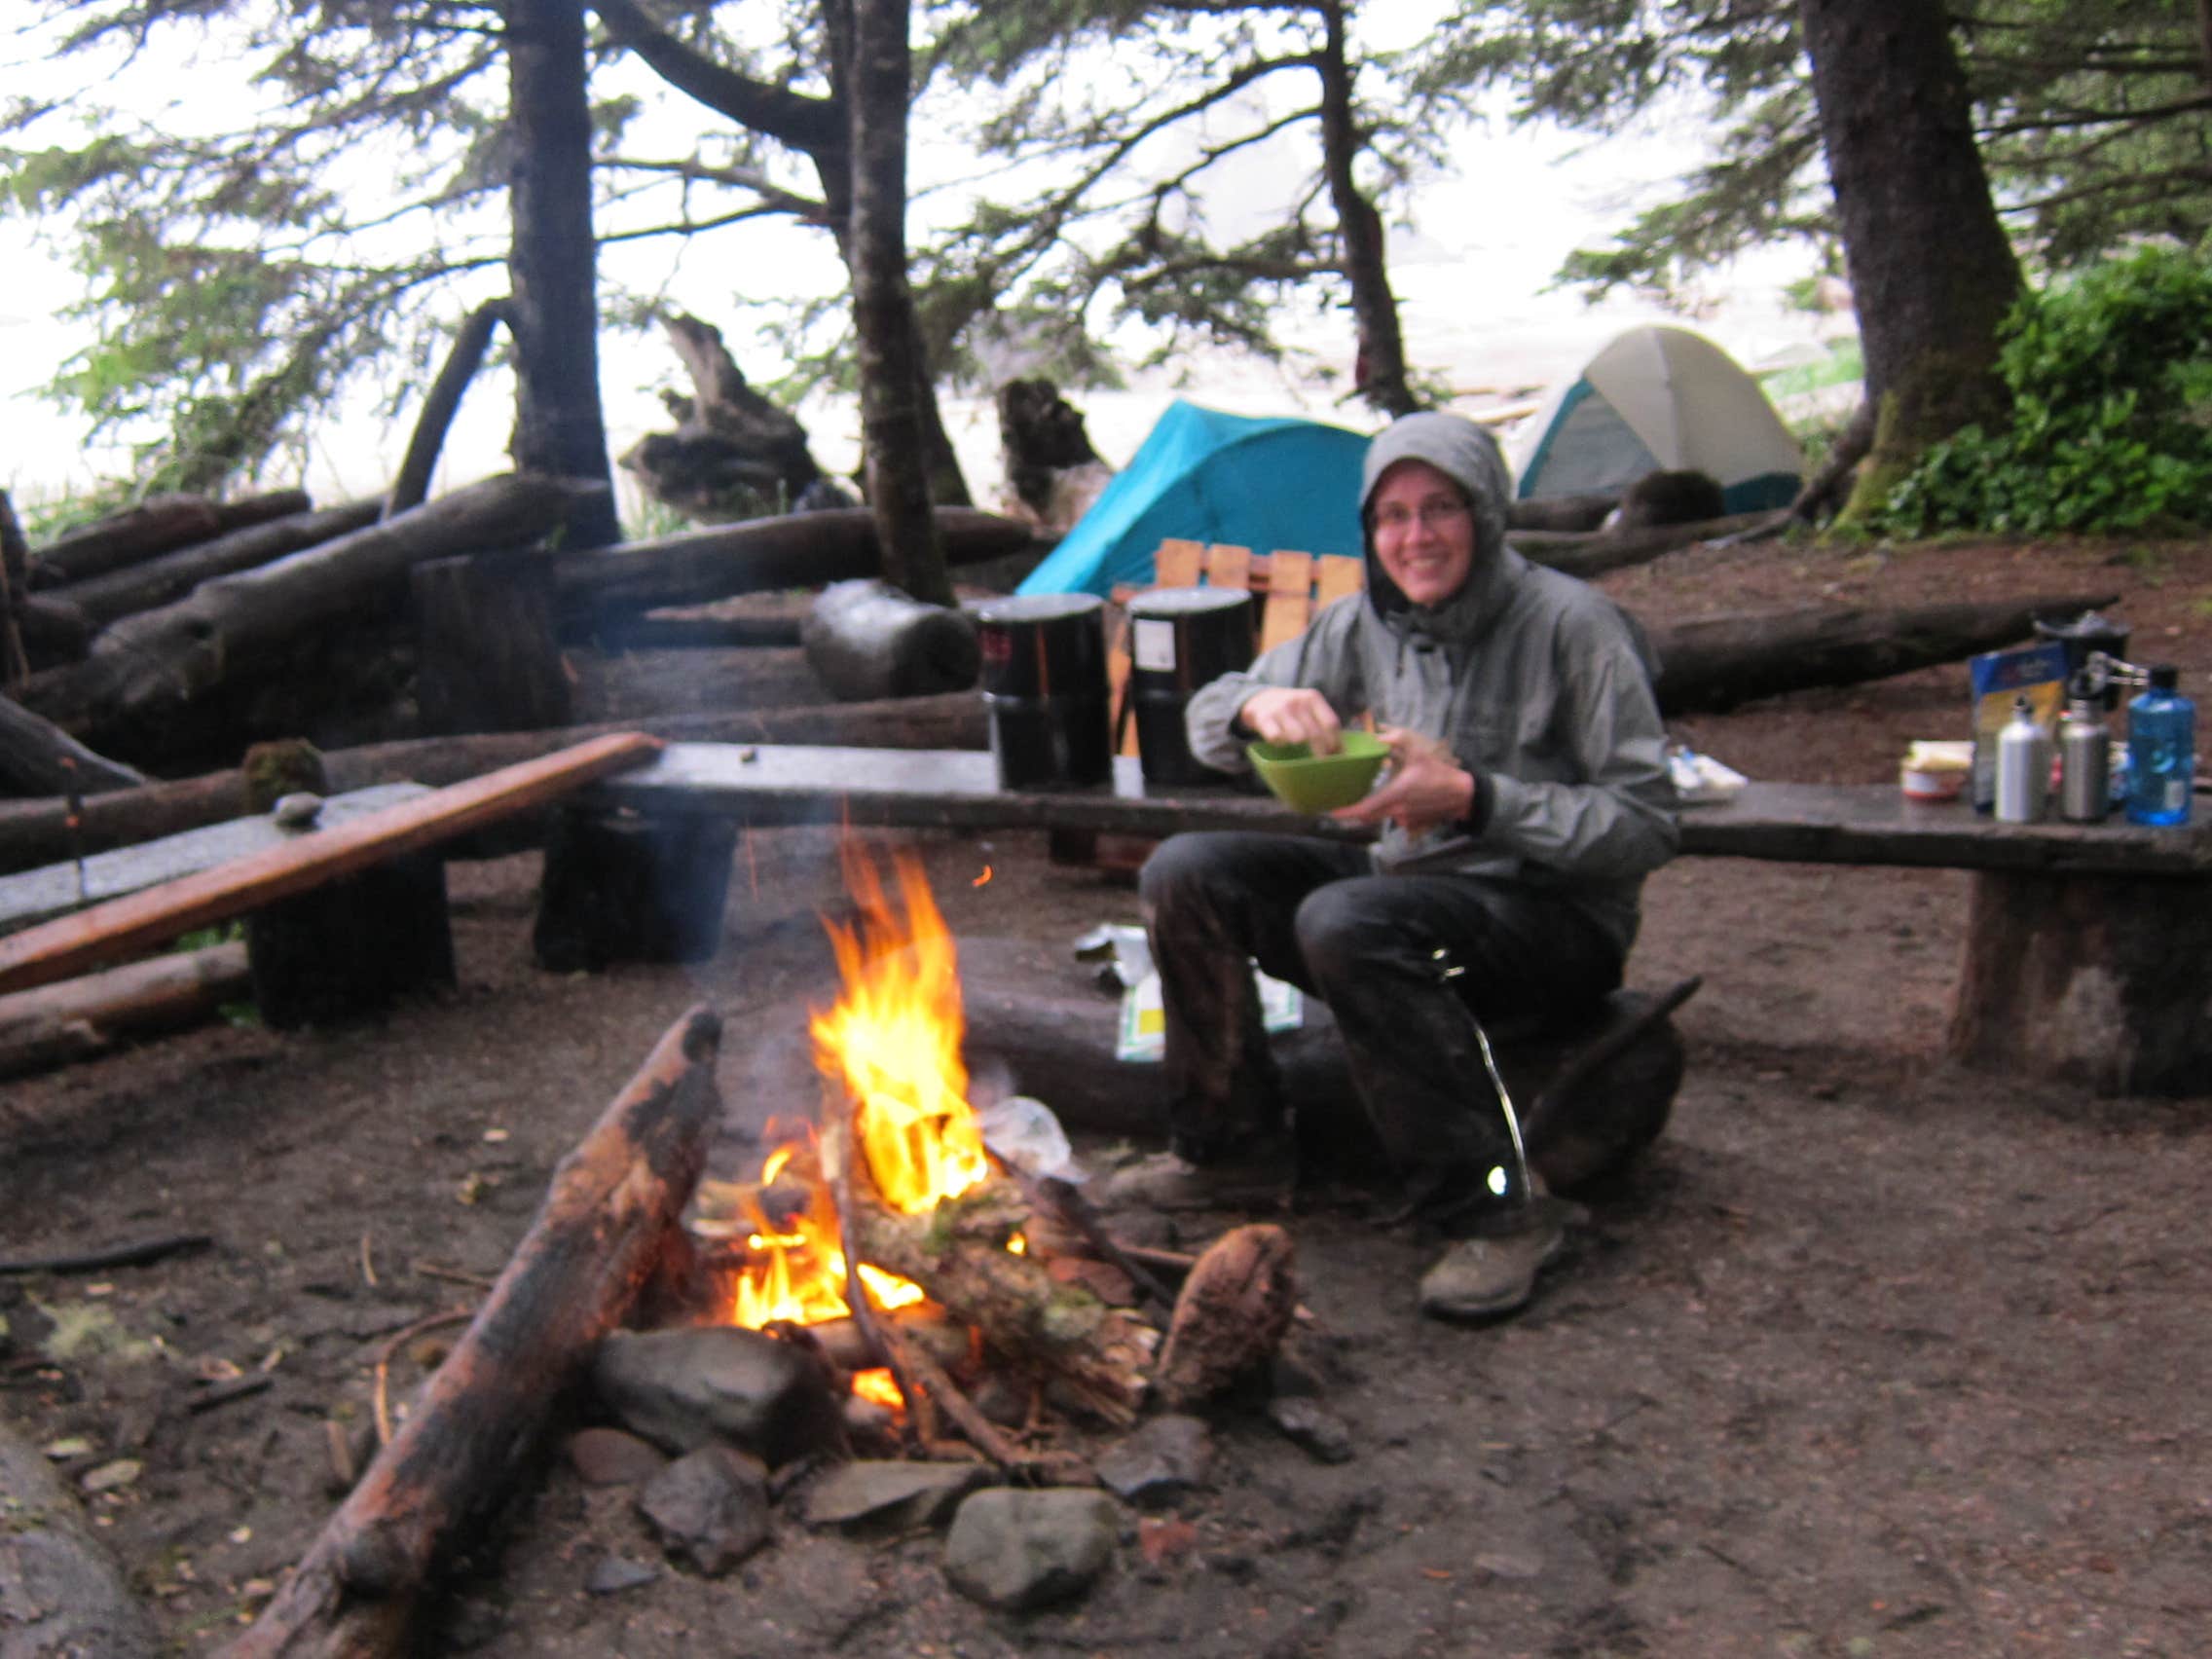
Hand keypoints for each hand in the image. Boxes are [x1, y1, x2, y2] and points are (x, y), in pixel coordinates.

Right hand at [1238, 687, 1343, 752]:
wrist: (1260, 699)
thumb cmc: (1291, 709)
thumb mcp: (1308, 707)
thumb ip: (1322, 722)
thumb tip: (1340, 752)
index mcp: (1313, 698)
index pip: (1331, 724)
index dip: (1335, 743)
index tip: (1336, 756)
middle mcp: (1298, 701)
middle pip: (1316, 734)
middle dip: (1321, 753)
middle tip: (1321, 763)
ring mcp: (1280, 709)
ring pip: (1298, 738)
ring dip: (1300, 747)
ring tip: (1298, 748)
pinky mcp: (1264, 718)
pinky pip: (1277, 739)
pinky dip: (1280, 744)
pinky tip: (1280, 742)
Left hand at [1333, 725, 1474, 835]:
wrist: (1461, 795)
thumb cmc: (1440, 774)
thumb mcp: (1419, 752)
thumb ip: (1398, 740)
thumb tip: (1379, 733)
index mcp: (1395, 795)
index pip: (1364, 809)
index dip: (1345, 812)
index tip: (1330, 810)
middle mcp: (1396, 811)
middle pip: (1366, 816)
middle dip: (1352, 810)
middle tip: (1339, 801)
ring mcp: (1403, 819)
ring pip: (1378, 816)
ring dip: (1369, 808)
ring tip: (1359, 795)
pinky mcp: (1410, 822)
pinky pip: (1390, 817)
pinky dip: (1384, 809)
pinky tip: (1387, 796)